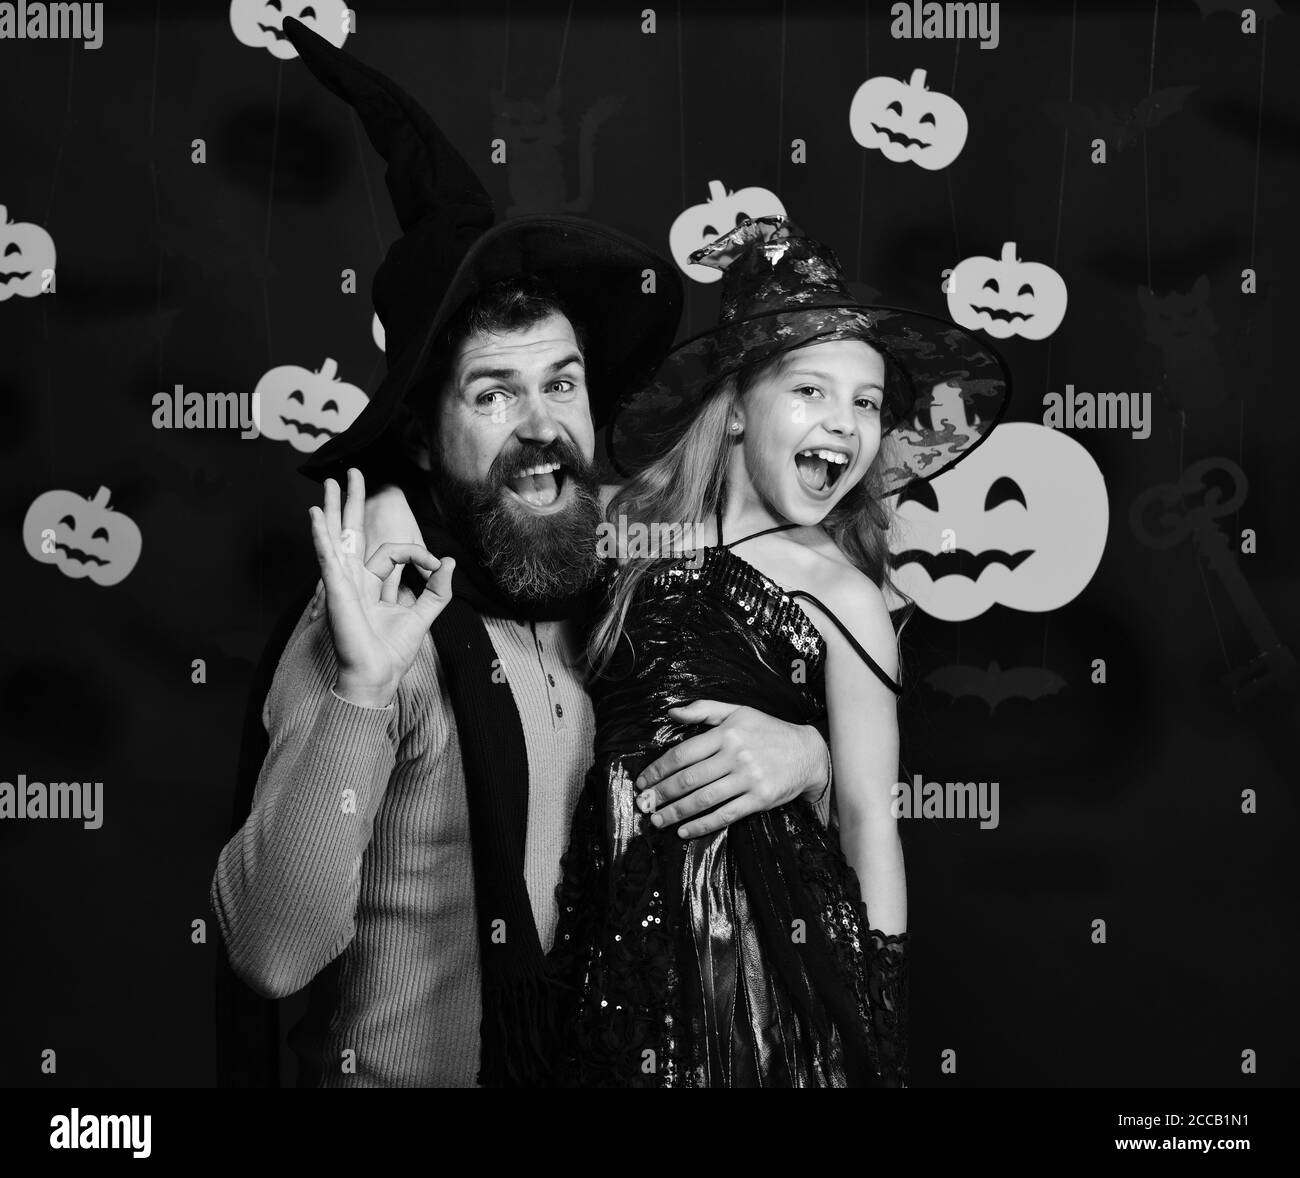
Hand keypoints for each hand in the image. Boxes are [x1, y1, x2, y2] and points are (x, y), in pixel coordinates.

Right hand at [309, 468, 453, 706]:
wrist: (376, 676)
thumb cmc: (392, 652)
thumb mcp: (423, 616)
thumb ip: (437, 590)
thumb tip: (449, 562)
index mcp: (373, 585)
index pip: (394, 552)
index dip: (419, 553)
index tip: (436, 566)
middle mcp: (355, 580)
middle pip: (352, 533)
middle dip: (352, 503)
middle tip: (352, 474)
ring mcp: (343, 584)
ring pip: (336, 538)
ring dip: (333, 510)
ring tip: (329, 484)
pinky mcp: (336, 591)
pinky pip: (328, 559)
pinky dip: (321, 536)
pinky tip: (316, 516)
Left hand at [634, 700, 829, 838]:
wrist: (809, 752)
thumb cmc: (768, 731)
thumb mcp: (738, 711)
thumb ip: (704, 709)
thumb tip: (672, 712)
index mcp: (726, 733)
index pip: (682, 754)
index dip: (658, 770)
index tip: (643, 781)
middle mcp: (735, 755)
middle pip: (688, 779)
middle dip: (662, 794)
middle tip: (644, 804)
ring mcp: (748, 779)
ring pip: (703, 799)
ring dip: (675, 813)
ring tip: (657, 820)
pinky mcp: (759, 799)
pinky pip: (725, 815)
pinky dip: (702, 825)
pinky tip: (684, 831)